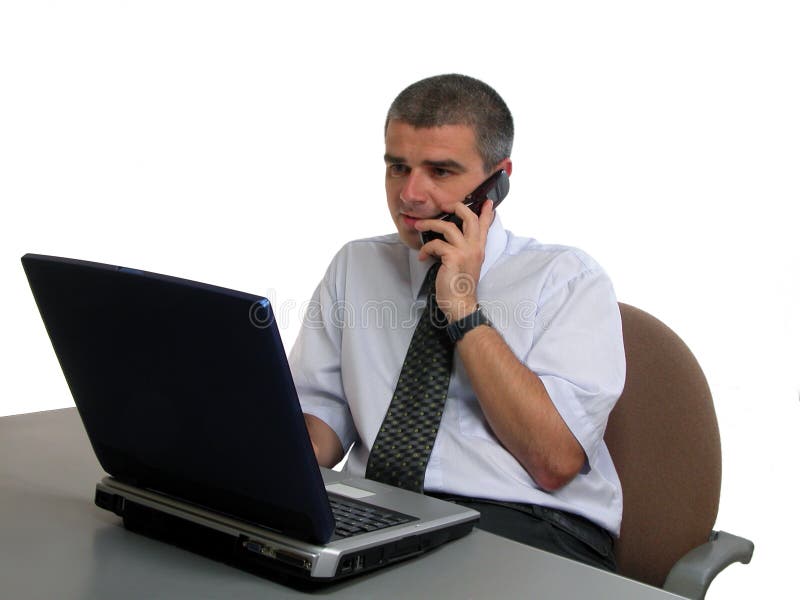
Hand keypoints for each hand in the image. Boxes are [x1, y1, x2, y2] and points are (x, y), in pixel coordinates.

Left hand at [415, 199, 493, 321]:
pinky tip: (422, 256)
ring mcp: (464, 252)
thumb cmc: (460, 287)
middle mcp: (474, 248)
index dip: (487, 213)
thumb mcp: (466, 265)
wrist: (460, 304)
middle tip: (444, 205)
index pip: (485, 226)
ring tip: (419, 226)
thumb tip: (450, 240)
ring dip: (430, 224)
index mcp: (479, 249)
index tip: (488, 202)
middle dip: (456, 207)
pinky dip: (426, 248)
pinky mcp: (452, 258)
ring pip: (448, 227)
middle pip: (469, 218)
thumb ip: (464, 251)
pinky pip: (435, 244)